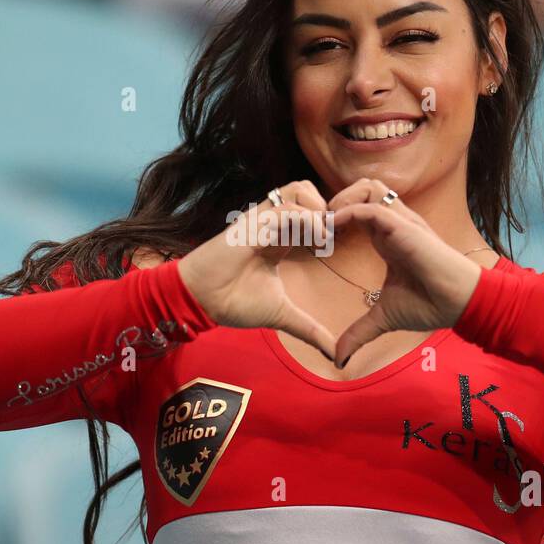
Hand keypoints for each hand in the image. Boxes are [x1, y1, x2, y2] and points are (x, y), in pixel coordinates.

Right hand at [176, 180, 338, 362]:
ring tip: (325, 236)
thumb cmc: (235, 302)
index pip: (310, 212)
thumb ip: (309, 329)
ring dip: (318, 209)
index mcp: (279, 238)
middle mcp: (272, 224)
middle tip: (335, 236)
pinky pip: (286, 209)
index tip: (339, 244)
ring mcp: (261, 219)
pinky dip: (307, 220)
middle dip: (327, 208)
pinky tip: (317, 241)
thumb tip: (334, 353)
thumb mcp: (282, 315)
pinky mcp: (251, 223)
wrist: (203, 302)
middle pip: (306, 191)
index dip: (329, 222)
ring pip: (298, 190)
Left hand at [325, 178, 484, 368]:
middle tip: (317, 225)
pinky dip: (349, 212)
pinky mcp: (404, 226)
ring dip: (343, 200)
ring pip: (368, 188)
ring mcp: (401, 222)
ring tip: (325, 222)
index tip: (314, 236)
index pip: (359, 210)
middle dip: (336, 200)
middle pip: (362, 189)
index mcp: (388, 238)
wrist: (459, 303)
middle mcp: (394, 225)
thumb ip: (358, 332)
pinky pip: (371, 208)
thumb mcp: (383, 318)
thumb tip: (338, 357)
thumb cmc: (429, 305)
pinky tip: (332, 228)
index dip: (334, 217)